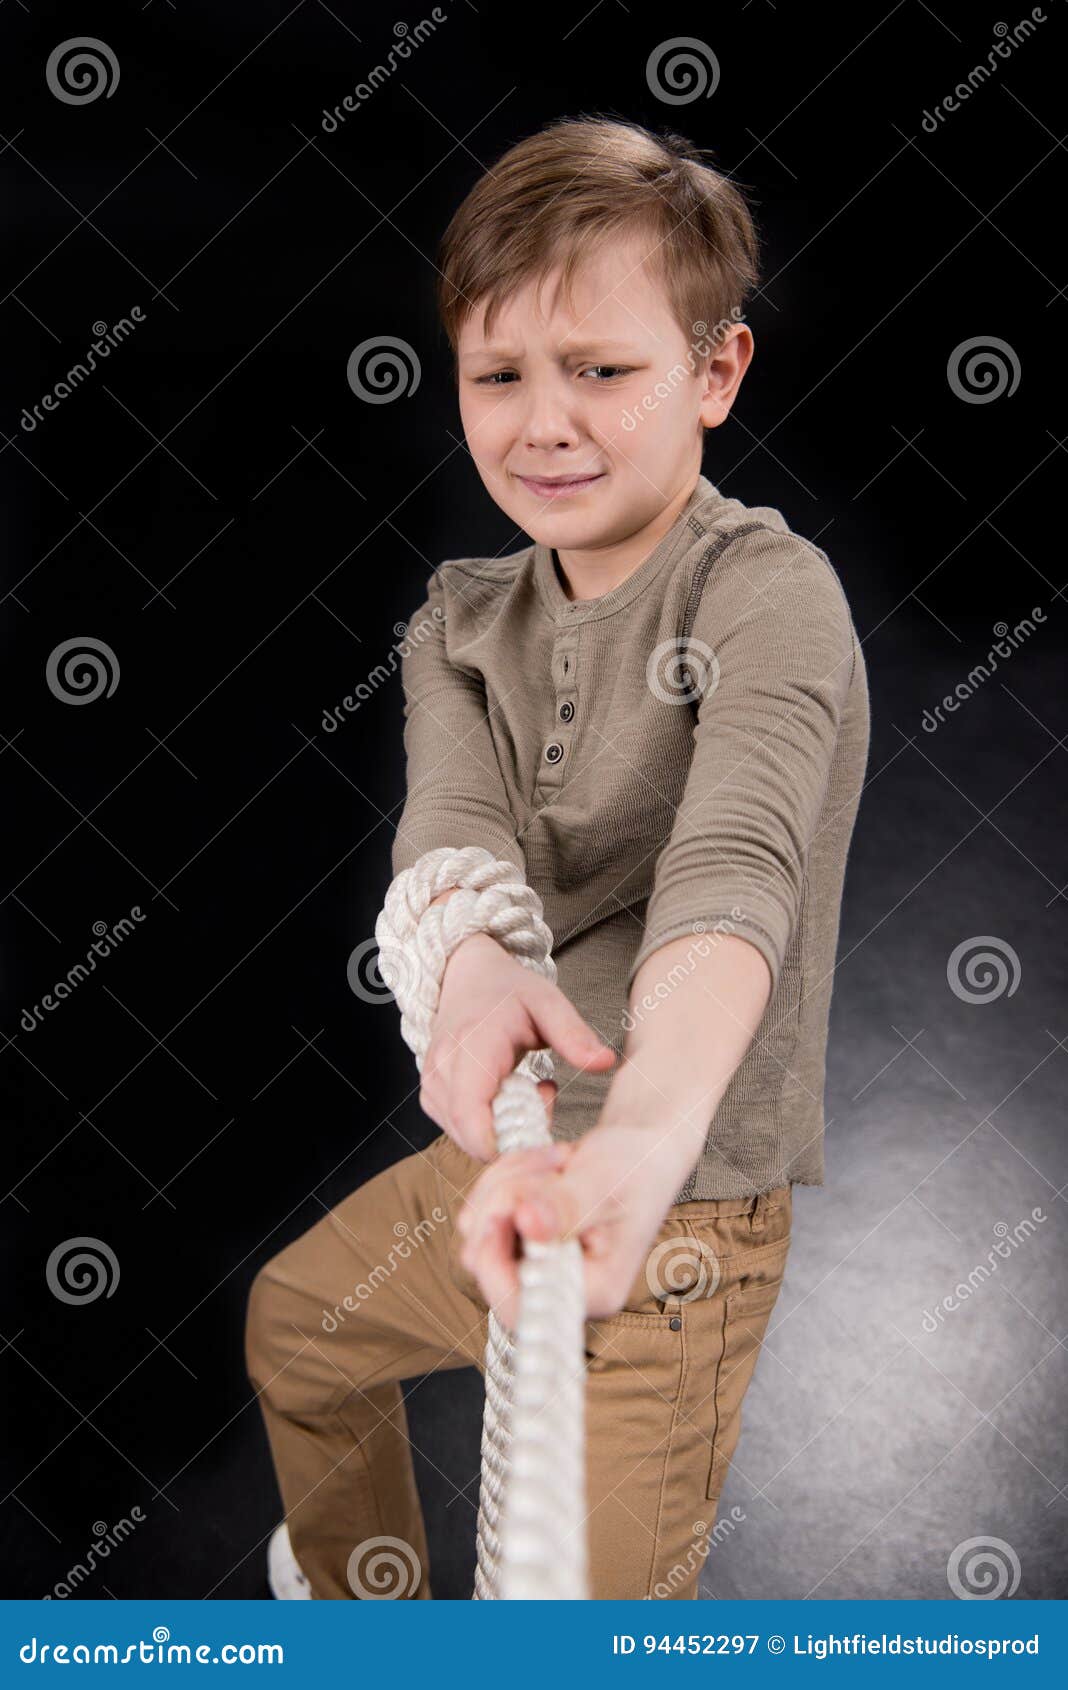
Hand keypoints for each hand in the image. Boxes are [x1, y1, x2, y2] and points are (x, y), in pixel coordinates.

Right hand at [420, 927, 617, 1160]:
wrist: (467, 978)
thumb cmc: (508, 991)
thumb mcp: (548, 1002)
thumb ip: (574, 1034)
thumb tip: (605, 1063)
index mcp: (472, 1046)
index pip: (471, 1116)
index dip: (506, 1145)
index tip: (546, 1137)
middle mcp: (443, 1069)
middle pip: (474, 1137)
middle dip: (517, 1135)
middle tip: (546, 1096)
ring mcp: (431, 1085)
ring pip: (468, 1139)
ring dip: (504, 1129)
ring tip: (528, 1089)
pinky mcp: (431, 1097)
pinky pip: (461, 1132)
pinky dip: (489, 1124)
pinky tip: (508, 1094)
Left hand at [456, 1122, 687, 1327]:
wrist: (639, 1148)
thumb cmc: (636, 1168)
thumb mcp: (605, 1183)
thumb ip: (566, 1206)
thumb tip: (528, 1223)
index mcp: (592, 1290)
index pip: (520, 1304)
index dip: (494, 1261)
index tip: (502, 1212)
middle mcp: (560, 1284)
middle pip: (488, 1260)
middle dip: (506, 1200)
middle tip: (552, 1163)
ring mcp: (535, 1261)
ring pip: (479, 1228)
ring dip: (508, 1180)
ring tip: (558, 1159)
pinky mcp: (519, 1237)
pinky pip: (483, 1209)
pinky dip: (505, 1176)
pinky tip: (544, 1163)